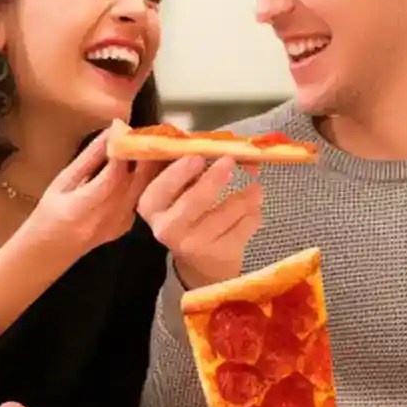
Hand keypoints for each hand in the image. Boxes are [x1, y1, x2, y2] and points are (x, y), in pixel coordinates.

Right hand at [23, 128, 159, 260]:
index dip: (124, 150)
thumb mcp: (63, 182)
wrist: (50, 251)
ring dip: (149, 165)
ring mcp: (122, 223)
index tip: (126, 128)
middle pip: (139, 181)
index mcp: (86, 207)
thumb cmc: (49, 214)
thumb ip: (89, 158)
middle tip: (148, 131)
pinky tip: (144, 164)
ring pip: (145, 189)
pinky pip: (141, 197)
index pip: (115, 175)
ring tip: (149, 143)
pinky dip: (145, 179)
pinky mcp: (128, 224)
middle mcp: (109, 217)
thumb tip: (111, 132)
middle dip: (146, 154)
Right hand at [137, 155, 261, 288]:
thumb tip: (208, 143)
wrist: (201, 263)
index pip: (161, 188)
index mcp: (152, 207)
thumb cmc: (187, 215)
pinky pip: (247, 224)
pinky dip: (254, 212)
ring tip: (255, 187)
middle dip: (215, 178)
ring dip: (247, 194)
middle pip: (195, 201)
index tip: (198, 157)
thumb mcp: (176, 193)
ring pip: (229, 211)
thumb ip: (186, 167)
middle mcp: (169, 228)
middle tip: (230, 161)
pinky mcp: (223, 253)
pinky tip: (252, 208)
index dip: (180, 172)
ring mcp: (197, 244)